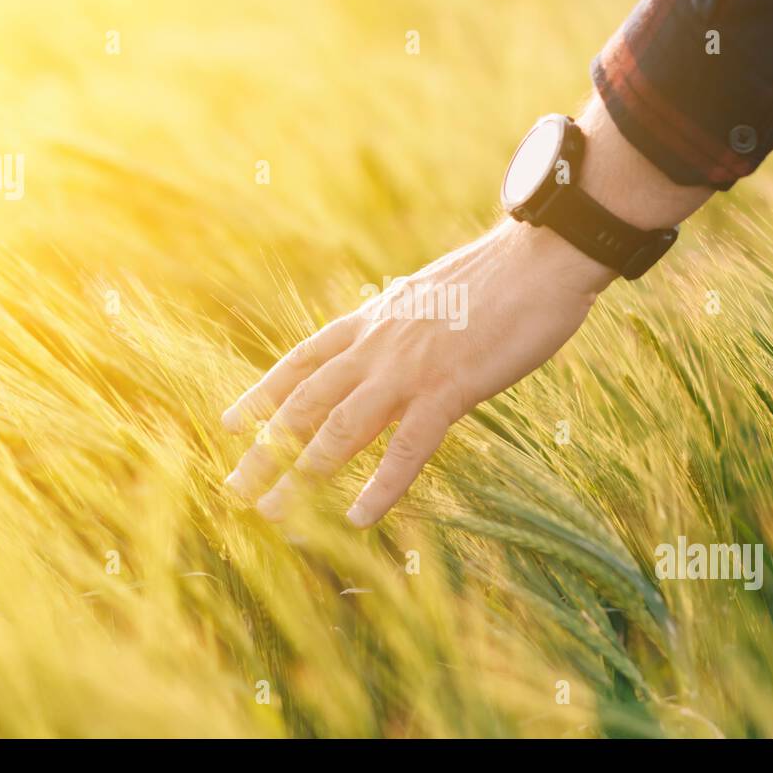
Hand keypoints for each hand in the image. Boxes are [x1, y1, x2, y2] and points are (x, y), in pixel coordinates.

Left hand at [221, 218, 614, 525]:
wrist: (541, 255)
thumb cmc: (499, 275)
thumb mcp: (431, 295)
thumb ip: (404, 323)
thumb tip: (396, 334)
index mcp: (374, 320)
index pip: (302, 361)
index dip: (263, 394)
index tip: (232, 424)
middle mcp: (377, 345)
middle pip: (306, 403)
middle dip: (267, 449)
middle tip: (236, 489)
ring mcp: (409, 368)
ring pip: (341, 428)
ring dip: (304, 474)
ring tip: (275, 513)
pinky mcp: (449, 389)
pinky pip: (406, 447)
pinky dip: (381, 486)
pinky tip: (360, 517)